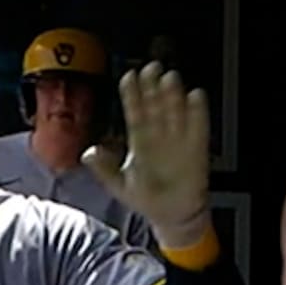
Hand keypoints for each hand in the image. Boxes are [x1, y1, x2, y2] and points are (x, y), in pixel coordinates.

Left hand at [82, 61, 211, 249]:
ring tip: (170, 78)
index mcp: (139, 141)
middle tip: (151, 69)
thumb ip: (103, 169)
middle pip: (155, 106)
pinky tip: (196, 96)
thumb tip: (87, 153)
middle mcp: (159, 135)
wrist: (173, 216)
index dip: (132, 95)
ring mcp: (178, 139)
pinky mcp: (197, 147)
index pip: (134, 112)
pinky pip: (198, 126)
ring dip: (173, 95)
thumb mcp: (119, 186)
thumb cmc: (147, 199)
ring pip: (175, 111)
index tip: (129, 77)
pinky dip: (198, 112)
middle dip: (153, 87)